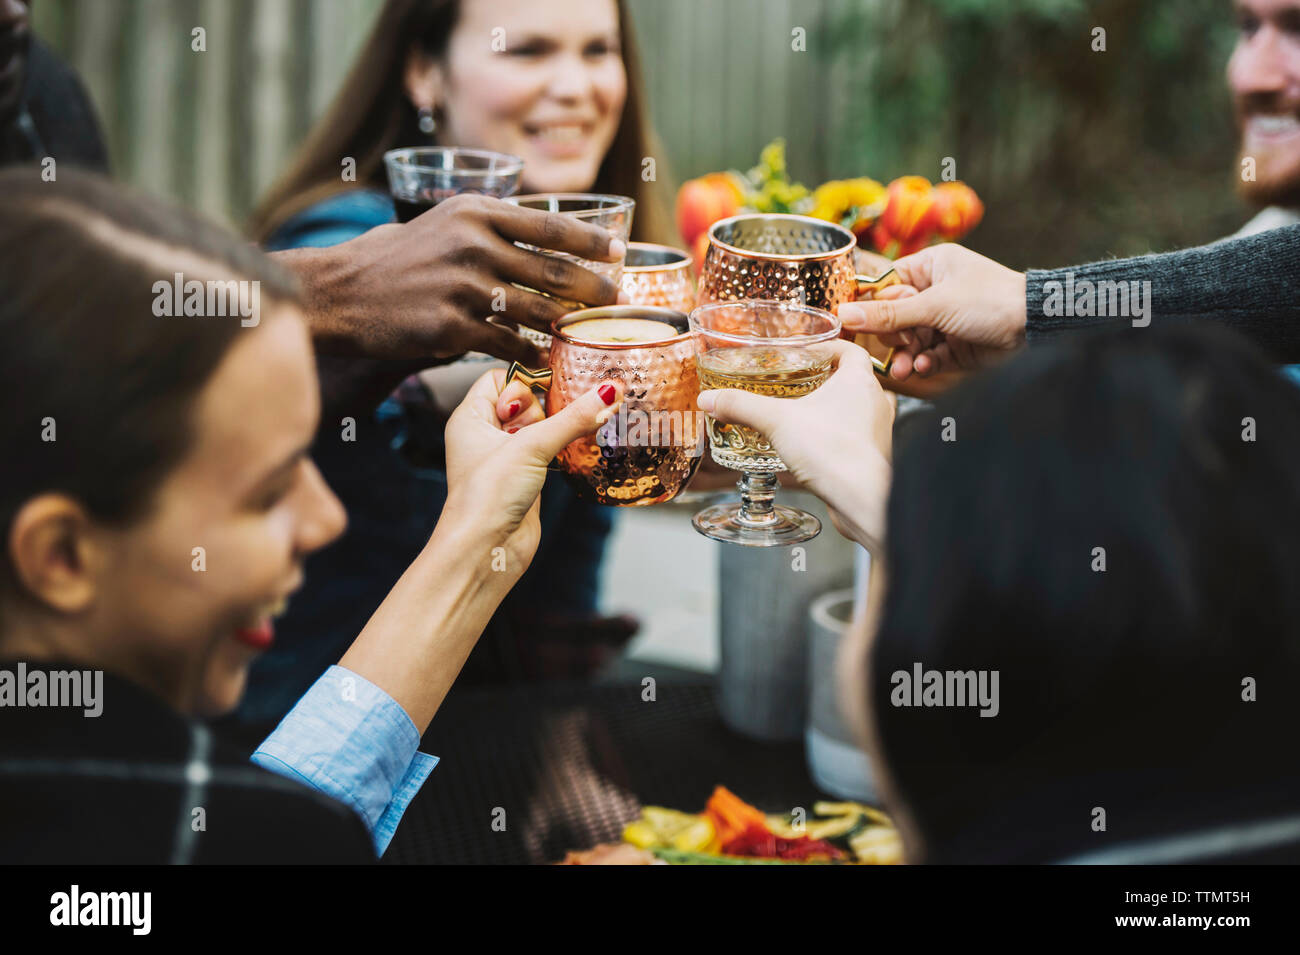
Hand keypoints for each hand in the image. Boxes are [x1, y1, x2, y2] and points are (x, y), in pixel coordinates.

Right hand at [289, 194, 624, 364]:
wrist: (342, 292)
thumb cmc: (397, 259)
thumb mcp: (444, 223)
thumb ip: (491, 227)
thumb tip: (546, 234)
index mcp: (476, 212)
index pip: (550, 225)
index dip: (590, 242)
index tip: (618, 252)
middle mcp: (474, 245)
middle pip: (553, 270)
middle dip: (592, 288)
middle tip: (615, 298)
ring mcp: (464, 287)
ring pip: (536, 311)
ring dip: (566, 324)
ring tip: (586, 330)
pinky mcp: (452, 328)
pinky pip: (508, 344)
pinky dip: (531, 353)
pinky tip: (545, 358)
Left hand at [439, 369, 621, 574]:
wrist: (485, 551)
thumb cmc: (486, 498)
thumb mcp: (532, 446)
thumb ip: (573, 418)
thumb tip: (608, 391)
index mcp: (470, 417)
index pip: (501, 378)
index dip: (526, 382)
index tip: (552, 390)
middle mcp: (486, 434)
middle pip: (526, 401)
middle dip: (548, 408)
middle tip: (556, 423)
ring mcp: (507, 457)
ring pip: (541, 427)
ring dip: (560, 429)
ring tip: (574, 433)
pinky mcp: (526, 477)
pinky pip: (550, 450)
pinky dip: (564, 448)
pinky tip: (577, 451)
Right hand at [695, 340, 893, 549]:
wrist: (861, 498)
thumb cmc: (832, 451)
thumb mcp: (776, 421)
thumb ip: (741, 406)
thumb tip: (709, 398)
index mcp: (859, 380)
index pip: (851, 349)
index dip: (830, 347)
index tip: (808, 352)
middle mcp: (875, 402)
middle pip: (853, 378)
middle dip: (827, 378)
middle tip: (800, 382)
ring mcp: (877, 430)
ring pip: (857, 408)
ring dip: (835, 407)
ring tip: (805, 413)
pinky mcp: (873, 457)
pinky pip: (855, 436)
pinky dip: (837, 435)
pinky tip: (813, 445)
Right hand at [838, 243, 1027, 380]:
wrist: (1037, 329)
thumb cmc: (991, 301)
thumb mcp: (934, 305)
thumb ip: (888, 314)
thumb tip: (844, 315)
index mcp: (931, 267)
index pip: (887, 285)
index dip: (871, 305)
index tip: (852, 323)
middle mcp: (936, 291)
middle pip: (895, 316)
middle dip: (893, 336)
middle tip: (899, 344)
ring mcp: (946, 320)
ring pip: (910, 340)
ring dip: (905, 355)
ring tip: (903, 369)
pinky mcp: (955, 346)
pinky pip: (927, 355)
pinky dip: (923, 362)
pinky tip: (923, 367)